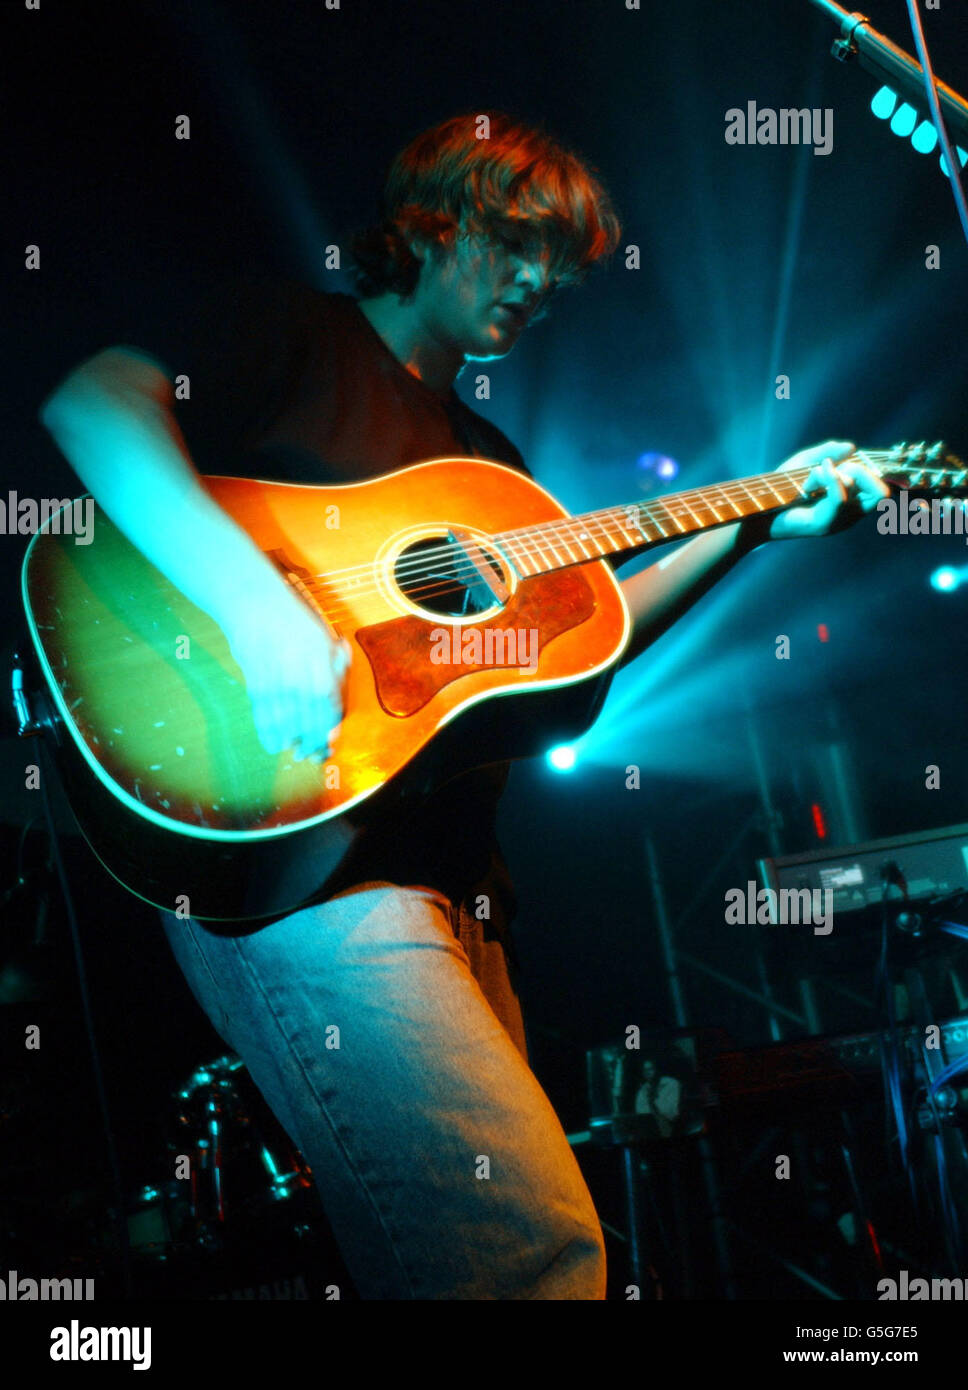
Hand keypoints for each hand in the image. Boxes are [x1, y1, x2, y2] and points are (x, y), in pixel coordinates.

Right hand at [219, 582, 348, 760]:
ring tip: (299, 753)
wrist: (253, 603)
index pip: (328, 700)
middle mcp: (296, 669)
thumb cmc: (293, 618)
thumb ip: (336, 662)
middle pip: (308, 715)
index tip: (331, 738)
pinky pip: (262, 713)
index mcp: (319, 657)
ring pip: (285, 719)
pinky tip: (274, 744)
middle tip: (317, 754)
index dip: (330, 724)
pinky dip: (268, 732)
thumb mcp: (323, 634)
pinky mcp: (254, 680)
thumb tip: (341, 688)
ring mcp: (274, 676)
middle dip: (313, 739)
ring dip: (293, 741)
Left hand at [766, 439, 888, 541]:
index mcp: (852, 502)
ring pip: (857, 487)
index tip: (856, 462)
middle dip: (861, 470)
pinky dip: (828, 478)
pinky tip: (813, 474)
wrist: (757, 508)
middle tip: (832, 465)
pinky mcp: (824, 524)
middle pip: (881, 492)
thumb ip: (829, 451)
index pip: (884, 491)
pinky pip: (840, 497)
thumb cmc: (781, 486)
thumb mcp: (807, 461)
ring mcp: (839, 522)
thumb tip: (852, 447)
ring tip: (813, 473)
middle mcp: (850, 515)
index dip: (881, 474)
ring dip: (834, 472)